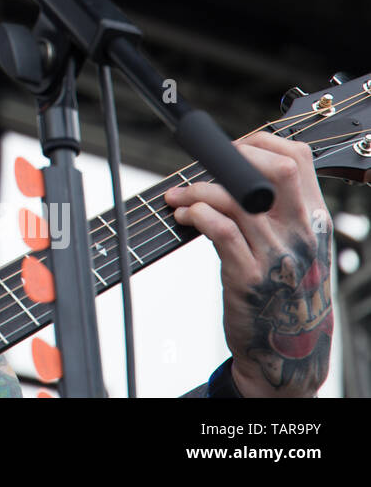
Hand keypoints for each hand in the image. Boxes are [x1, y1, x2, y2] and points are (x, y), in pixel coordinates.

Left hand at [163, 131, 331, 397]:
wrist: (289, 353)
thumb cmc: (286, 292)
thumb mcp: (298, 245)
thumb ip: (280, 209)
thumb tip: (236, 165)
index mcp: (315, 219)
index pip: (298, 158)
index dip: (260, 141)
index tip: (232, 147)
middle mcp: (300, 233)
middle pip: (277, 170)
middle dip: (232, 157)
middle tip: (205, 167)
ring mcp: (276, 255)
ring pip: (235, 198)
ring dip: (197, 189)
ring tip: (179, 197)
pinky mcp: (248, 277)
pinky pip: (221, 229)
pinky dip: (197, 213)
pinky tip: (185, 216)